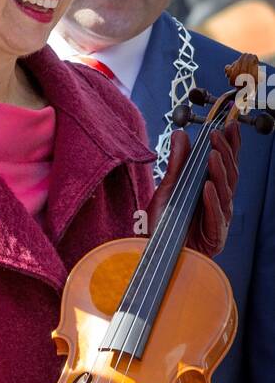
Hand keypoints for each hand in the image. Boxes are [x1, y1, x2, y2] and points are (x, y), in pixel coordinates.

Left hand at [147, 122, 238, 257]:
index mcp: (210, 191)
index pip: (225, 164)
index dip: (230, 145)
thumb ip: (177, 164)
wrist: (151, 258)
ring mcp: (218, 220)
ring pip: (225, 192)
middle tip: (217, 135)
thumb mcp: (166, 189)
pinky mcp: (214, 238)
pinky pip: (216, 216)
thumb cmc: (161, 227)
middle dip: (226, 153)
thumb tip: (181, 135)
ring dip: (219, 172)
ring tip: (213, 155)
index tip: (229, 125)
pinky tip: (208, 187)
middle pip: (229, 175)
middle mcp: (218, 204)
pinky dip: (212, 201)